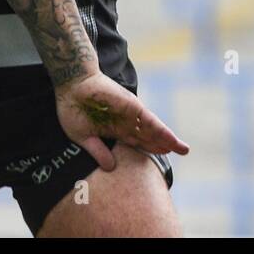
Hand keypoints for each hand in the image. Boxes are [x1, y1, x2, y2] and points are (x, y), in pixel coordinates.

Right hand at [54, 72, 189, 169]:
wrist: (70, 85)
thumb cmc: (72, 108)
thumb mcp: (82, 135)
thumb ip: (98, 151)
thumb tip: (111, 168)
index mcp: (113, 128)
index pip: (135, 142)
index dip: (148, 149)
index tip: (160, 156)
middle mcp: (125, 121)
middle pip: (148, 137)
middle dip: (162, 145)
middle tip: (181, 152)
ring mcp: (129, 114)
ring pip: (152, 130)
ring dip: (168, 140)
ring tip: (183, 149)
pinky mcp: (132, 107)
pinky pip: (150, 121)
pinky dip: (161, 131)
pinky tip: (172, 140)